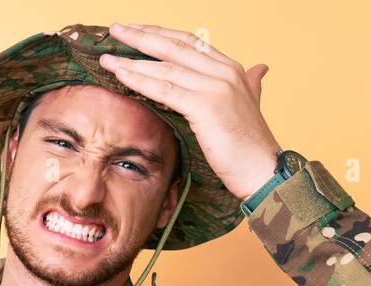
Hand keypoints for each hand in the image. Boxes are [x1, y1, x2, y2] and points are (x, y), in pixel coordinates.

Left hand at [99, 22, 281, 199]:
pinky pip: (164, 89)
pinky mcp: (205, 106)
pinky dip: (140, 80)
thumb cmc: (251, 147)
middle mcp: (223, 72)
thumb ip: (251, 84)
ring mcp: (215, 87)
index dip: (160, 34)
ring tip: (108, 57)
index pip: (189, 42)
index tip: (136, 30)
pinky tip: (121, 76)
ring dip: (132, 60)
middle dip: (141, 36)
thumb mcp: (251, 106)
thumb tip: (260, 68)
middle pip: (174, 46)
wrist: (263, 171)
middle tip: (115, 30)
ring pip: (165, 67)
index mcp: (230, 68)